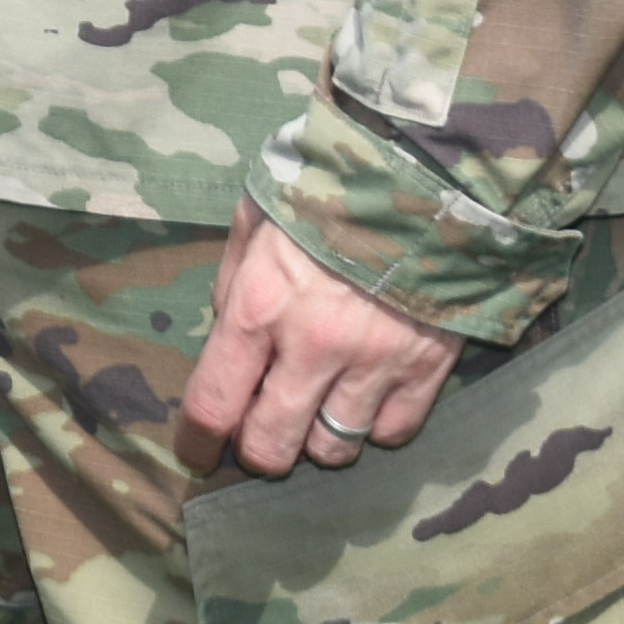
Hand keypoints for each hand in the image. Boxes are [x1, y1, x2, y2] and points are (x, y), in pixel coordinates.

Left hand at [182, 205, 462, 474]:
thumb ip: (234, 279)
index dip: (197, 440)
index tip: (196, 452)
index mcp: (259, 306)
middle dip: (257, 449)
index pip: (214, 403)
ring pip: (333, 449)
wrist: (422, 172)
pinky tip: (366, 397)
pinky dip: (374, 426)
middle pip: (272, 447)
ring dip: (316, 439)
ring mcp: (375, 363)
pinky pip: (392, 432)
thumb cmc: (326, 186)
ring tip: (316, 408)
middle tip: (260, 432)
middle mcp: (313, 347)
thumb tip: (227, 331)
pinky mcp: (427, 367)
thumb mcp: (256, 216)